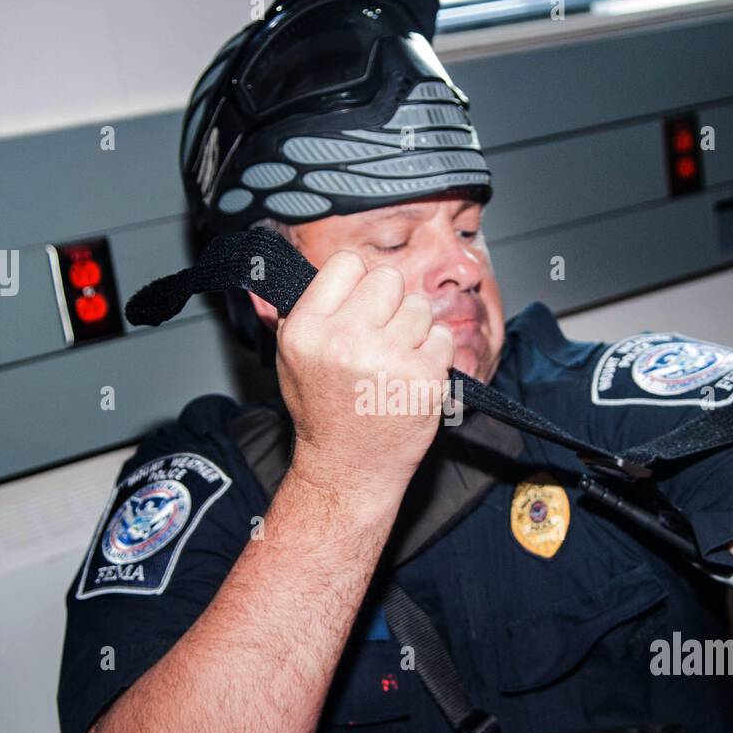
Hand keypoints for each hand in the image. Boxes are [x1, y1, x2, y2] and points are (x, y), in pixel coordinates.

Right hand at [274, 251, 453, 496]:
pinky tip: (411, 376)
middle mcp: (345, 341)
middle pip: (389, 279)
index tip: (358, 306)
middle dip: (389, 303)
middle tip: (379, 336)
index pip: (348, 263)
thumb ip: (302, 308)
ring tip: (393, 360)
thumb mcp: (289, 356)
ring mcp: (388, 361)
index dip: (357, 283)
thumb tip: (313, 268)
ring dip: (413, 329)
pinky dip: (434, 355)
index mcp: (307, 329)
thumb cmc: (321, 410)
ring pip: (420, 307)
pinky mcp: (424, 380)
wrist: (347, 469)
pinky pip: (443, 338)